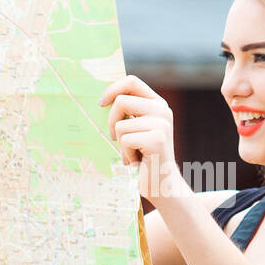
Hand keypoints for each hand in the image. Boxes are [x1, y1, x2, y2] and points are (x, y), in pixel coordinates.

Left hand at [100, 75, 183, 202]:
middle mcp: (163, 110)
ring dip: (120, 143)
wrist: (162, 183)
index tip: (101, 104)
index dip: (112, 89)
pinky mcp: (157, 139)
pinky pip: (125, 140)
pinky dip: (126, 154)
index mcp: (158, 104)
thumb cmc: (144, 157)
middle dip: (112, 122)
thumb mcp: (136, 129)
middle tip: (117, 138)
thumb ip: (127, 111)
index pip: (132, 81)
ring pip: (121, 124)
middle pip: (121, 101)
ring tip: (133, 153)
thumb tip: (102, 98)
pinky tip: (137, 161)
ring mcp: (162, 124)